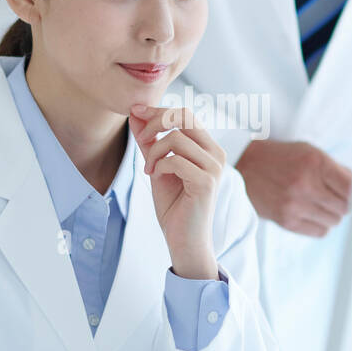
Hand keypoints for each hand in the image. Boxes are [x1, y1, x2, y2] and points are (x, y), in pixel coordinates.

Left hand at [129, 104, 224, 278]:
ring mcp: (214, 168)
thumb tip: (135, 114)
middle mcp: (216, 154)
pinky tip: (155, 177)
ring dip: (154, 152)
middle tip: (140, 139)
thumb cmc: (174, 205)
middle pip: (184, 117)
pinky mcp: (206, 182)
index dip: (158, 110)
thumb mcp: (157, 166)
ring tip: (149, 169)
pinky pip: (175, 160)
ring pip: (176, 139)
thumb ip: (149, 141)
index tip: (135, 112)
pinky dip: (159, 166)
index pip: (184, 114)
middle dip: (155, 122)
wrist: (184, 239)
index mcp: (208, 148)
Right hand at [235, 139, 351, 235]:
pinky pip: (319, 232)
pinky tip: (313, 214)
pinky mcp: (287, 220)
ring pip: (334, 221)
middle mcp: (305, 184)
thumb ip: (335, 170)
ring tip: (321, 204)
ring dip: (332, 215)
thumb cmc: (281, 158)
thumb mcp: (309, 152)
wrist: (244, 167)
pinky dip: (321, 225)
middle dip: (345, 203)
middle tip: (336, 197)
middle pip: (345, 207)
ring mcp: (295, 204)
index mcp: (315, 163)